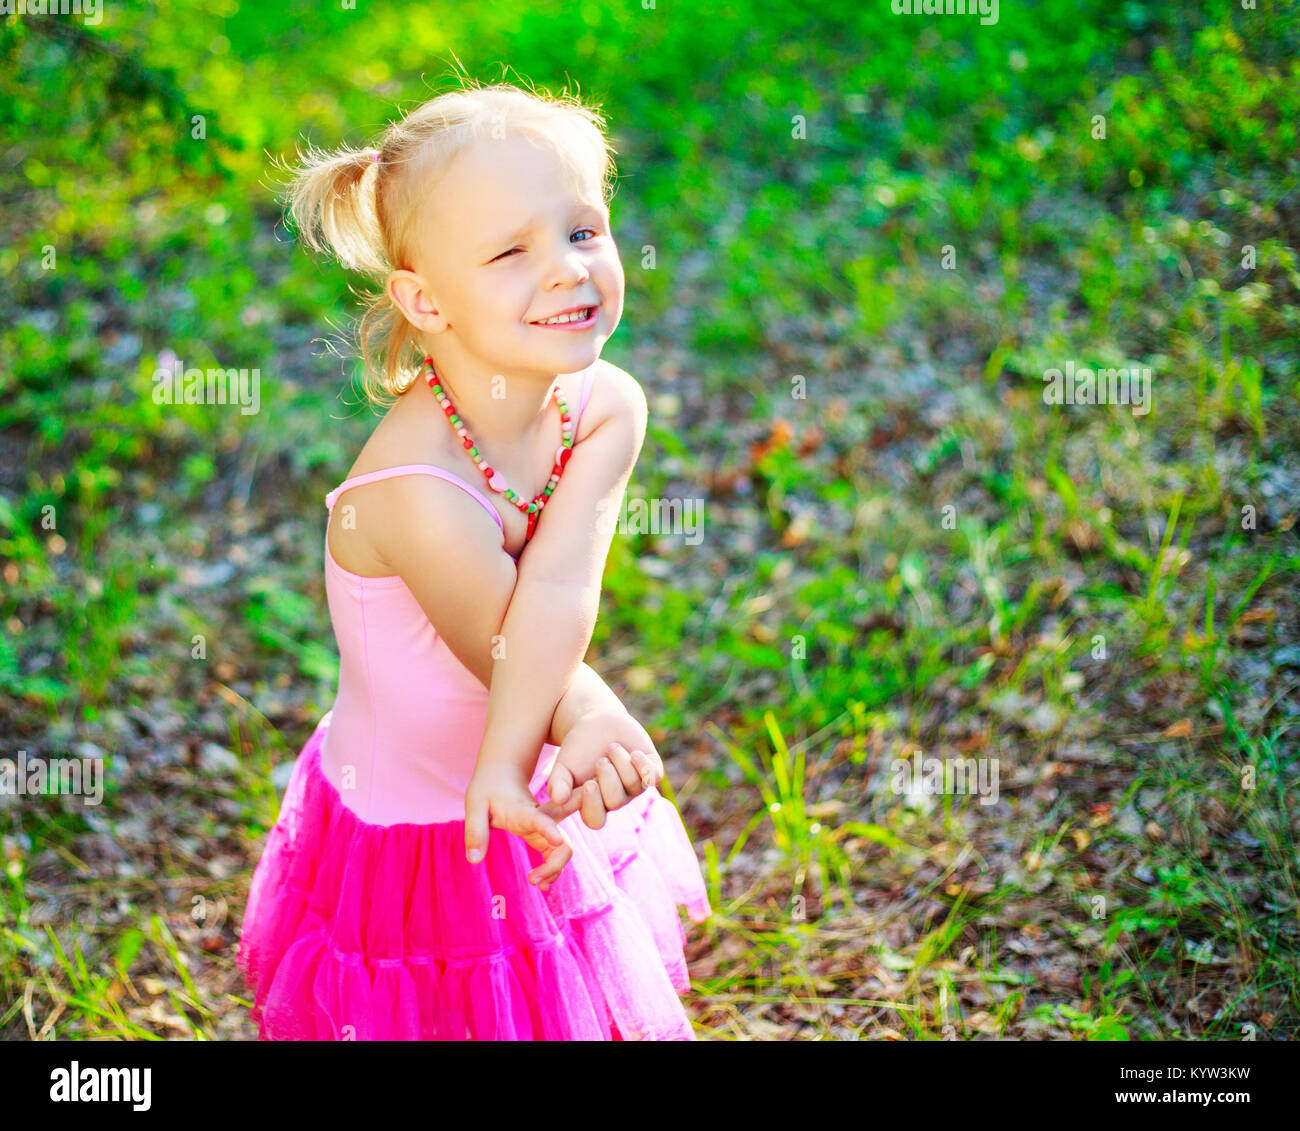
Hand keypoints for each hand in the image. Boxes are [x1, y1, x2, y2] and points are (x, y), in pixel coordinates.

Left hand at [463, 761, 590, 887]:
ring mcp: (546, 827)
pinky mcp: (545, 835)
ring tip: (536, 884)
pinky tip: (542, 882)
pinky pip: (557, 854)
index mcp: (524, 811)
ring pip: (564, 850)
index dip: (550, 830)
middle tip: (533, 880)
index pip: (541, 820)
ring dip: (555, 870)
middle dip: (556, 864)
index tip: (556, 841)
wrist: (504, 772)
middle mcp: (542, 819)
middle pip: (563, 843)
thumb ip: (475, 831)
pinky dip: (554, 869)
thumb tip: (474, 861)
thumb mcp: (475, 804)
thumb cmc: (488, 788)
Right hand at [546, 708, 664, 829]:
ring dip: (621, 762)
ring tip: (612, 747)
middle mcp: (616, 798)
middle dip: (608, 778)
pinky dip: (643, 765)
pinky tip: (634, 753)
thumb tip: (558, 799)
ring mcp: (634, 786)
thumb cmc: (578, 748)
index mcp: (593, 803)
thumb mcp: (563, 764)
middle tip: (600, 760)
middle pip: (616, 802)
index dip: (593, 805)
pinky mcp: (651, 770)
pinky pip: (653, 777)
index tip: (589, 784)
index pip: (595, 820)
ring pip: (634, 786)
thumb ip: (557, 783)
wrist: (597, 722)